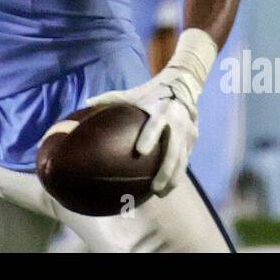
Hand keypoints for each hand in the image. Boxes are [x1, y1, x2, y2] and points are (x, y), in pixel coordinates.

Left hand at [86, 28, 217, 195]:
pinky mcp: (193, 139)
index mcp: (161, 110)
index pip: (155, 125)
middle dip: (165, 171)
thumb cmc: (152, 92)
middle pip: (173, 151)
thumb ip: (111, 98)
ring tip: (160, 194)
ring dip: (173, 178)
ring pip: (182, 160)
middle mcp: (177, 123)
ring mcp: (187, 132)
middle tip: (154, 188)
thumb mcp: (134, 93)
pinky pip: (186, 159)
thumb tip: (86, 103)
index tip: (140, 151)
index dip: (150, 137)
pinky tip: (168, 186)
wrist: (182, 86)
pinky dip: (178, 173)